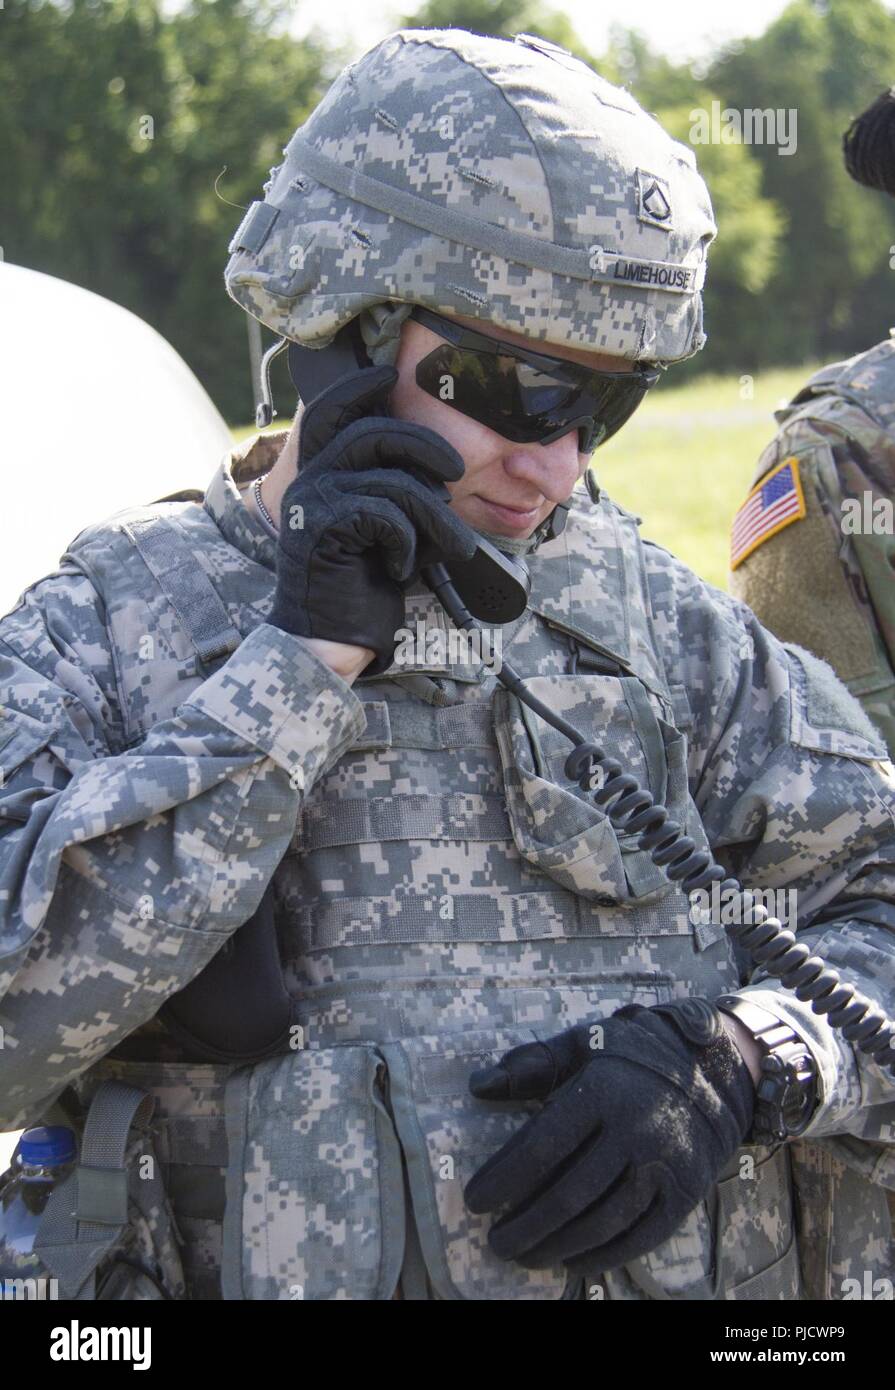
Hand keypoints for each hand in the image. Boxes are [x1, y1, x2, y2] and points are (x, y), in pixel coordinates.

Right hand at [268, 365, 478, 675]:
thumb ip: (395, 490)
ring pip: (390, 478)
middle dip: (426, 447)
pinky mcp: (322, 528)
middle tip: (457, 473)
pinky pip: (384, 513)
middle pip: (373, 432)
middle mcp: (310, 480)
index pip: (330, 411)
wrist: (330, 640)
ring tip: (455, 544)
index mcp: (320, 473)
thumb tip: (438, 468)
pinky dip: (408, 542)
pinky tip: (404, 569)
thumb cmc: (362, 588)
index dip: (358, 387)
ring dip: (435, 513)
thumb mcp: (386, 530)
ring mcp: (313, 502)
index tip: (388, 374)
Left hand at [464, 998, 754, 1274]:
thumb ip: (530, 1065)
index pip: (542, 1146)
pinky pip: (640, 1236)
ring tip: (523, 1254)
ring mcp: (664, 1164)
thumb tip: (479, 1086)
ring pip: (601, 1222)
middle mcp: (636, 1129)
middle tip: (495, 1240)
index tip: (475, 1200)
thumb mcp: (583, 1045)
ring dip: (556, 1246)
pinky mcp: (686, 1191)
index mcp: (603, 1090)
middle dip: (524, 1225)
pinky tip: (571, 1260)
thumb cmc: (632, 1056)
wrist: (714, 1069)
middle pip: (569, 1195)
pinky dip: (602, 1255)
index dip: (503, 1179)